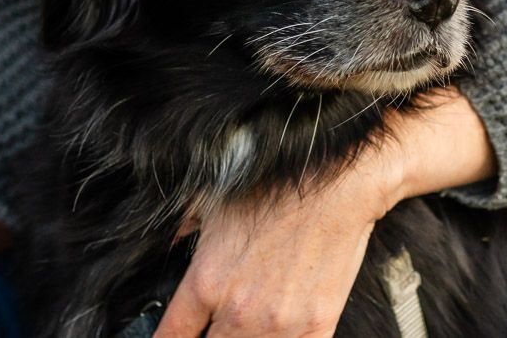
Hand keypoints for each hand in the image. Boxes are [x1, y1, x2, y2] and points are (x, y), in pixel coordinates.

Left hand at [153, 145, 405, 337]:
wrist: (336, 183)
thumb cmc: (275, 186)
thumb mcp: (211, 201)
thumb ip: (184, 232)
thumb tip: (170, 245)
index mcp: (205, 283)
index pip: (171, 336)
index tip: (170, 336)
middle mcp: (237, 312)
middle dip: (210, 335)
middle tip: (214, 321)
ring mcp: (279, 326)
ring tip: (248, 321)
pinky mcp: (316, 327)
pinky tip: (279, 328)